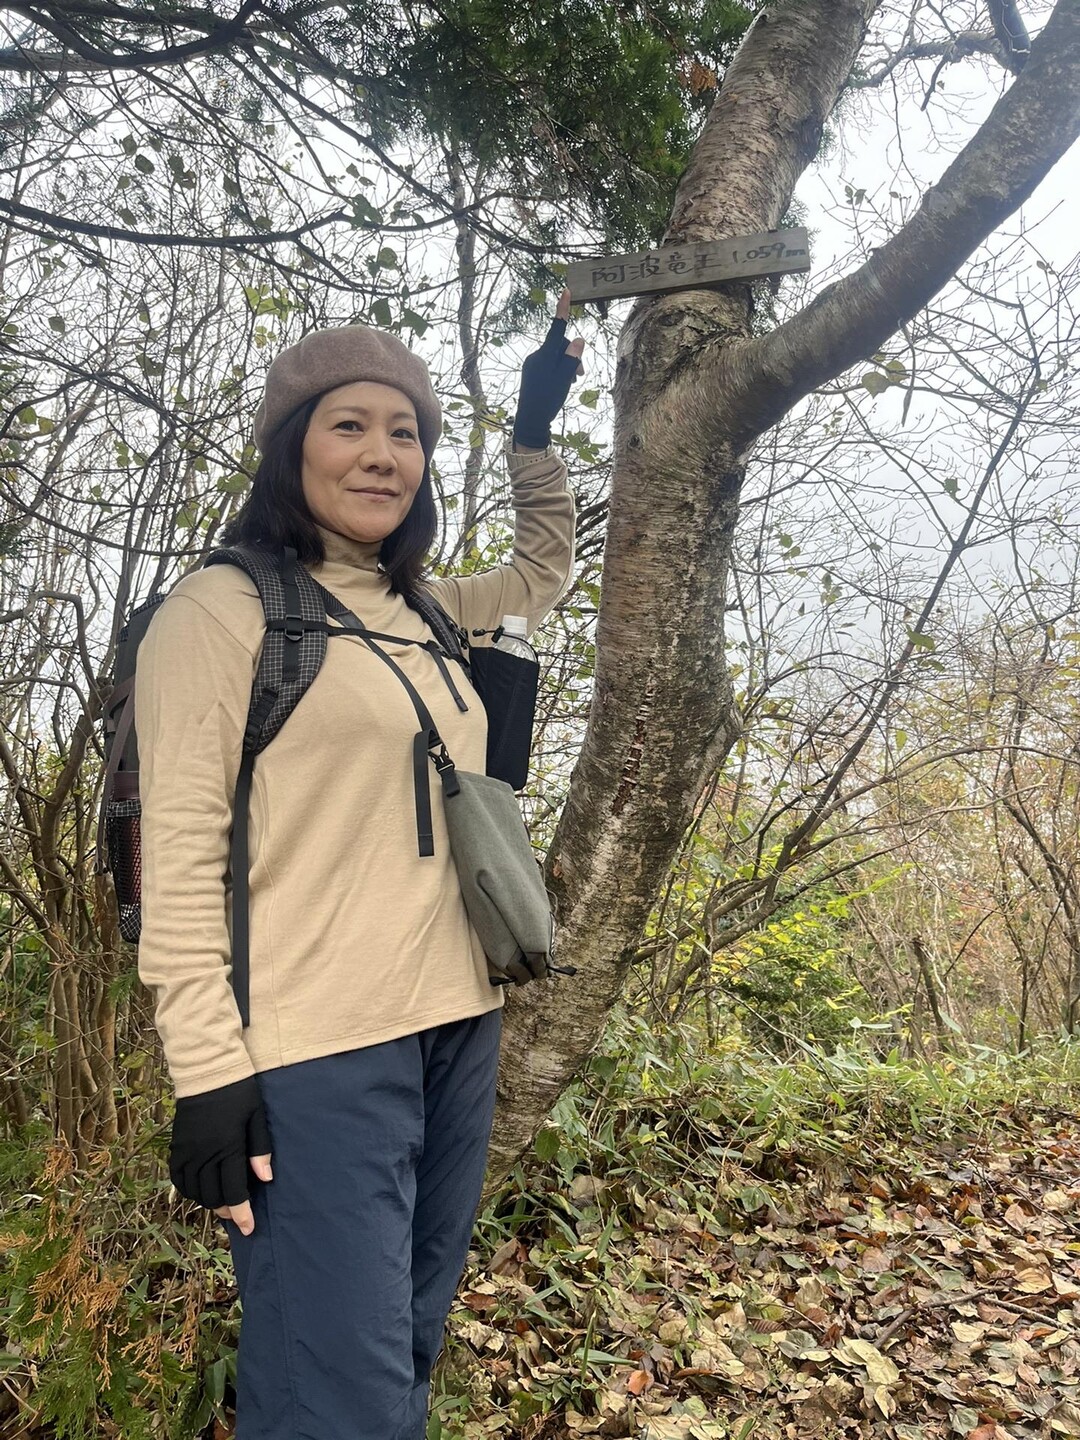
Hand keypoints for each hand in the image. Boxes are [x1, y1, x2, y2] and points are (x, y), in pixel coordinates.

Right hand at [168, 1074, 272, 1236]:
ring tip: (223, 1202)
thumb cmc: (239, 1091)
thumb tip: (265, 1179)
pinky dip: (189, 1190)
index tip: (248, 1229)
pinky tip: (201, 1188)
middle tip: (239, 1212)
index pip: (234, 1190)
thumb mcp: (257, 1116)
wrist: (207, 1069)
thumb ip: (260, 1149)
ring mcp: (187, 1151)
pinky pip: (178, 1178)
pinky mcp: (176, 1146)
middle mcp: (204, 1153)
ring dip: (209, 1201)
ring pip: (195, 1191)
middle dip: (227, 1210)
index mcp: (228, 1147)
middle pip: (213, 1195)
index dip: (242, 1213)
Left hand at [512, 288, 585, 450]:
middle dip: (572, 355)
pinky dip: (559, 370)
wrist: (530, 420)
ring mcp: (533, 363)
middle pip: (560, 345)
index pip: (556, 328)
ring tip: (572, 381)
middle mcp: (536, 356)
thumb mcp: (564, 379)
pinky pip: (549, 363)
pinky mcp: (532, 371)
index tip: (566, 291)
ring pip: (556, 355)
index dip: (562, 309)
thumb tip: (578, 339)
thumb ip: (572, 358)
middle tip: (580, 375)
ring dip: (567, 365)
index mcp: (544, 355)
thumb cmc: (548, 400)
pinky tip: (562, 384)